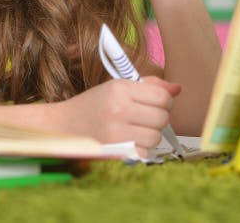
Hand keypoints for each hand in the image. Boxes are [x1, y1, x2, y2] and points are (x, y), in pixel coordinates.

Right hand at [54, 76, 180, 156]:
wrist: (62, 126)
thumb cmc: (93, 106)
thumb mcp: (117, 87)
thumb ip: (148, 86)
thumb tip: (177, 89)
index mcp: (120, 89)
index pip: (162, 96)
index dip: (165, 100)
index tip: (157, 103)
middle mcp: (118, 110)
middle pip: (162, 118)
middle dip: (158, 118)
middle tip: (145, 117)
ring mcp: (116, 133)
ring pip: (155, 137)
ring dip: (150, 135)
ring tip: (135, 129)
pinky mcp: (114, 153)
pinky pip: (144, 153)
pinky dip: (140, 149)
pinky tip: (128, 142)